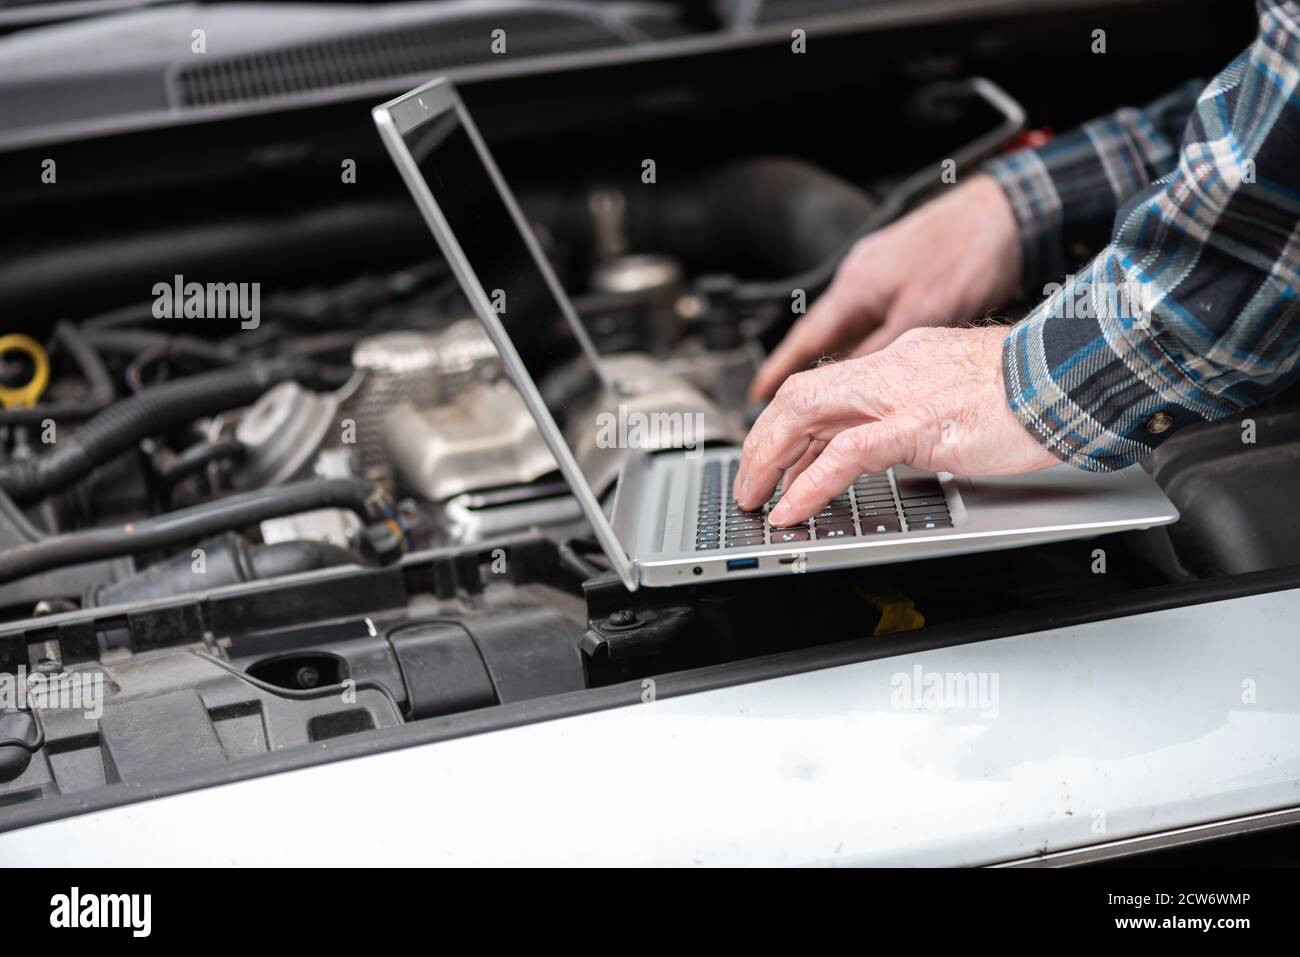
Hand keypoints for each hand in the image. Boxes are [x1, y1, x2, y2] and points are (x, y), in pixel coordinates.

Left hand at [733, 325, 1058, 525]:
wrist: (1077, 375)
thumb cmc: (1035, 391)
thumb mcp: (959, 396)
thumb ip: (920, 414)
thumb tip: (894, 446)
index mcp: (901, 360)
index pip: (823, 387)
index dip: (786, 424)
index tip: (772, 458)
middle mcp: (892, 369)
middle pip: (800, 397)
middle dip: (763, 442)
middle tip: (749, 484)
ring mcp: (903, 394)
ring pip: (808, 417)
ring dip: (771, 462)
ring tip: (755, 499)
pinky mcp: (920, 424)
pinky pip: (846, 455)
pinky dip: (810, 483)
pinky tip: (793, 507)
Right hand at [748, 174, 1021, 401]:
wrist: (1009, 216)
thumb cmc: (968, 252)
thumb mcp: (920, 313)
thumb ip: (881, 350)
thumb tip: (850, 382)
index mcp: (855, 286)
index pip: (804, 338)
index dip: (779, 370)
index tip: (758, 395)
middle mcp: (861, 278)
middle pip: (822, 337)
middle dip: (804, 372)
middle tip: (787, 406)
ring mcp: (882, 276)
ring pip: (850, 331)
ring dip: (838, 363)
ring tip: (828, 397)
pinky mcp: (906, 277)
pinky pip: (874, 320)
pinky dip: (867, 347)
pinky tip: (876, 367)